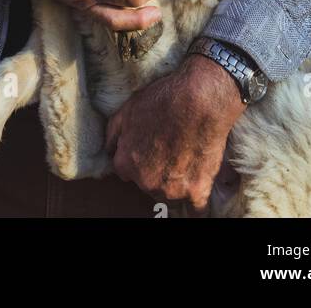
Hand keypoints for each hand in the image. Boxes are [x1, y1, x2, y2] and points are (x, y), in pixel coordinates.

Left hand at [105, 54, 245, 210]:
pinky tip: (198, 185)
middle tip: (169, 149)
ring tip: (186, 158)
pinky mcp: (197, 192)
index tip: (151, 148)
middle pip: (148, 184)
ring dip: (176, 184)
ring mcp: (171, 189)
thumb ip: (113, 135)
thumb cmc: (163, 100)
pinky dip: (196, 200)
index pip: (127, 171)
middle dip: (156, 171)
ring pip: (170, 195)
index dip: (140, 158)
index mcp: (126, 164)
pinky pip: (196, 209)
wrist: (200, 100)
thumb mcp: (127, 109)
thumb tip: (110, 151)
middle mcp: (146, 182)